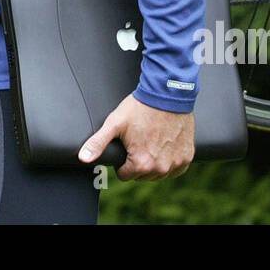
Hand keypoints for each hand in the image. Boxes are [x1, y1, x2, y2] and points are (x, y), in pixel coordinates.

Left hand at [78, 94, 194, 181]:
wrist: (167, 94)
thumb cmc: (139, 108)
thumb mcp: (114, 124)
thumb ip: (97, 143)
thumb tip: (82, 158)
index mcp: (140, 164)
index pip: (125, 175)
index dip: (123, 160)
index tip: (127, 144)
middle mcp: (160, 168)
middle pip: (142, 175)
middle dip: (138, 161)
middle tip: (139, 139)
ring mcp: (175, 164)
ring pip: (158, 173)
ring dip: (154, 162)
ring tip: (151, 140)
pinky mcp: (187, 157)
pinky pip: (175, 168)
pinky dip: (170, 160)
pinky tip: (165, 144)